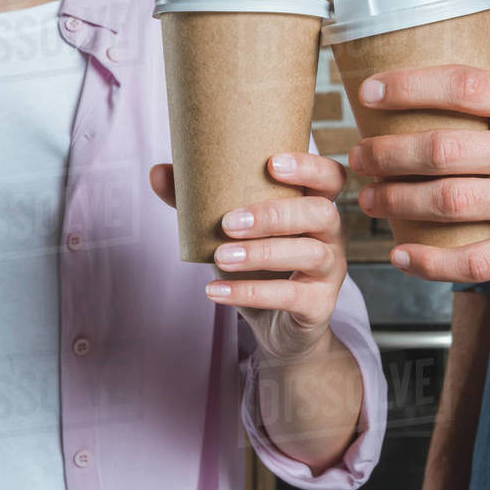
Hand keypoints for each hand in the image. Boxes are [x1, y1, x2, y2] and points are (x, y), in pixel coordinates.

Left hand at [149, 152, 348, 360]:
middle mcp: (331, 234)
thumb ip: (199, 201)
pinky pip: (290, 296)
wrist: (277, 326)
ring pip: (309, 253)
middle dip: (274, 215)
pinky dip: (250, 293)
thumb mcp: (232, 231)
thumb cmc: (258, 266)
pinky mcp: (319, 304)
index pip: (330, 176)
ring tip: (221, 257)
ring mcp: (330, 270)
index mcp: (314, 205)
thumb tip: (158, 172)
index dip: (308, 167)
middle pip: (321, 213)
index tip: (272, 163)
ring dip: (262, 253)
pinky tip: (215, 291)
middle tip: (228, 222)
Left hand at [348, 65, 489, 282]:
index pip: (462, 86)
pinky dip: (432, 261)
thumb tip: (447, 88)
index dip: (408, 87)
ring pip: (452, 202)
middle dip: (388, 154)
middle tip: (359, 158)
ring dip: (398, 202)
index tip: (369, 94)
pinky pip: (476, 261)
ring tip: (371, 200)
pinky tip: (404, 254)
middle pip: (444, 149)